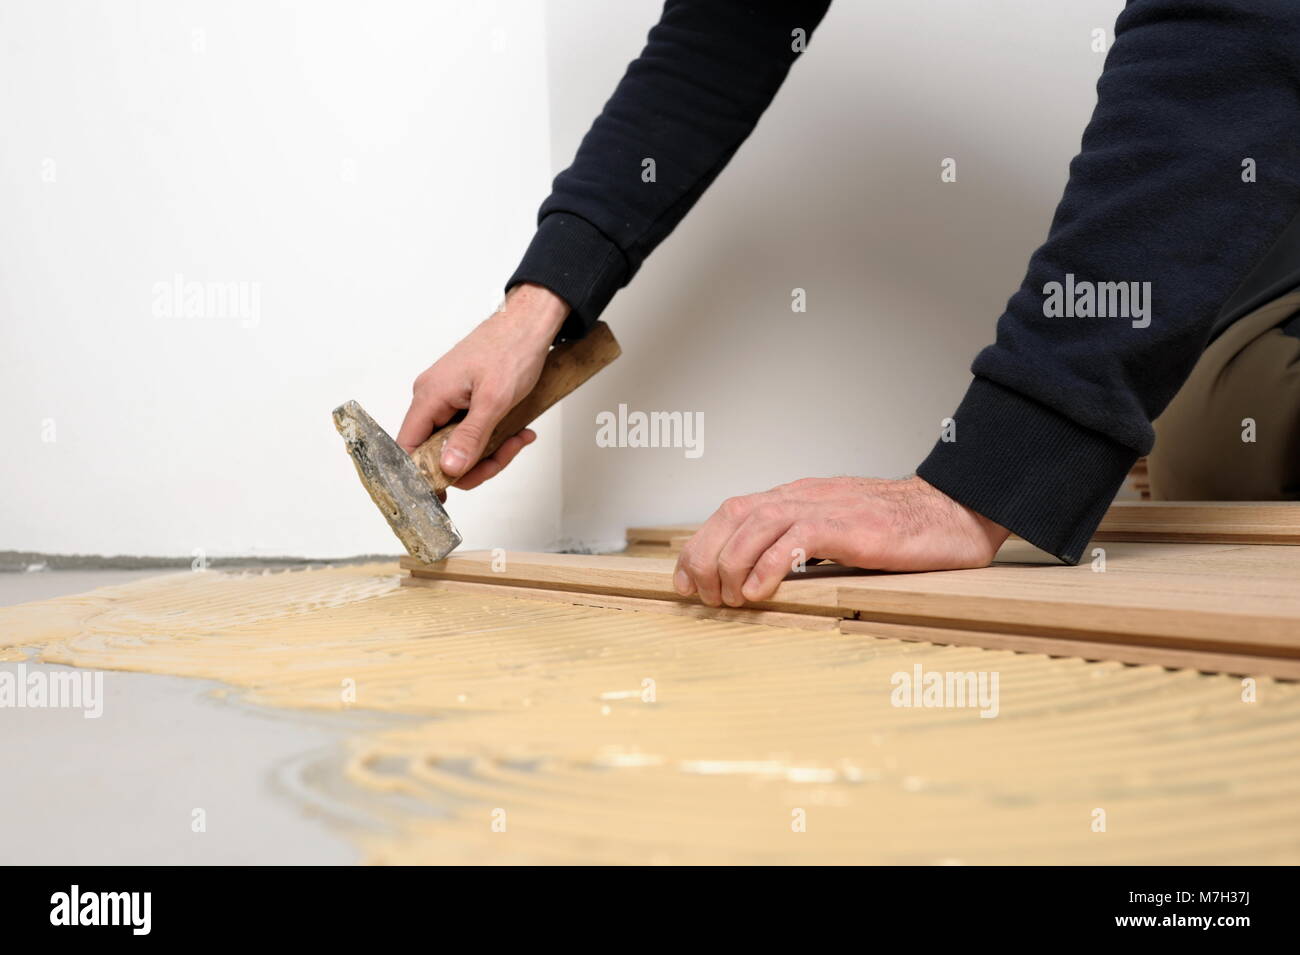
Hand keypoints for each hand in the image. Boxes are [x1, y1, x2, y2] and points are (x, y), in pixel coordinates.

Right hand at [396, 283, 568, 489]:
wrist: (529, 324)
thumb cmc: (512, 351)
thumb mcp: (494, 401)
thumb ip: (470, 437)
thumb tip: (448, 469)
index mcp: (429, 397)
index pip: (408, 449)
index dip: (421, 477)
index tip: (442, 498)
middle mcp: (432, 399)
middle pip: (438, 453)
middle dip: (474, 464)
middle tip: (505, 455)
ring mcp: (448, 399)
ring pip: (459, 446)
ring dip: (490, 451)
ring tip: (519, 439)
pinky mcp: (465, 400)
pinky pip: (471, 432)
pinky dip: (494, 438)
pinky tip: (518, 431)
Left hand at [673, 475, 1009, 606]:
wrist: (955, 510)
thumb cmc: (900, 529)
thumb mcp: (838, 533)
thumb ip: (801, 544)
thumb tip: (760, 576)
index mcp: (797, 497)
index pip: (730, 511)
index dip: (699, 545)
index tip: (686, 583)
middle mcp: (804, 497)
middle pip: (731, 515)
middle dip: (704, 557)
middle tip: (704, 597)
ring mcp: (826, 508)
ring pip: (755, 524)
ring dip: (731, 565)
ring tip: (730, 600)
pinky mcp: (850, 525)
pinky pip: (796, 540)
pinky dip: (768, 566)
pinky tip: (759, 592)